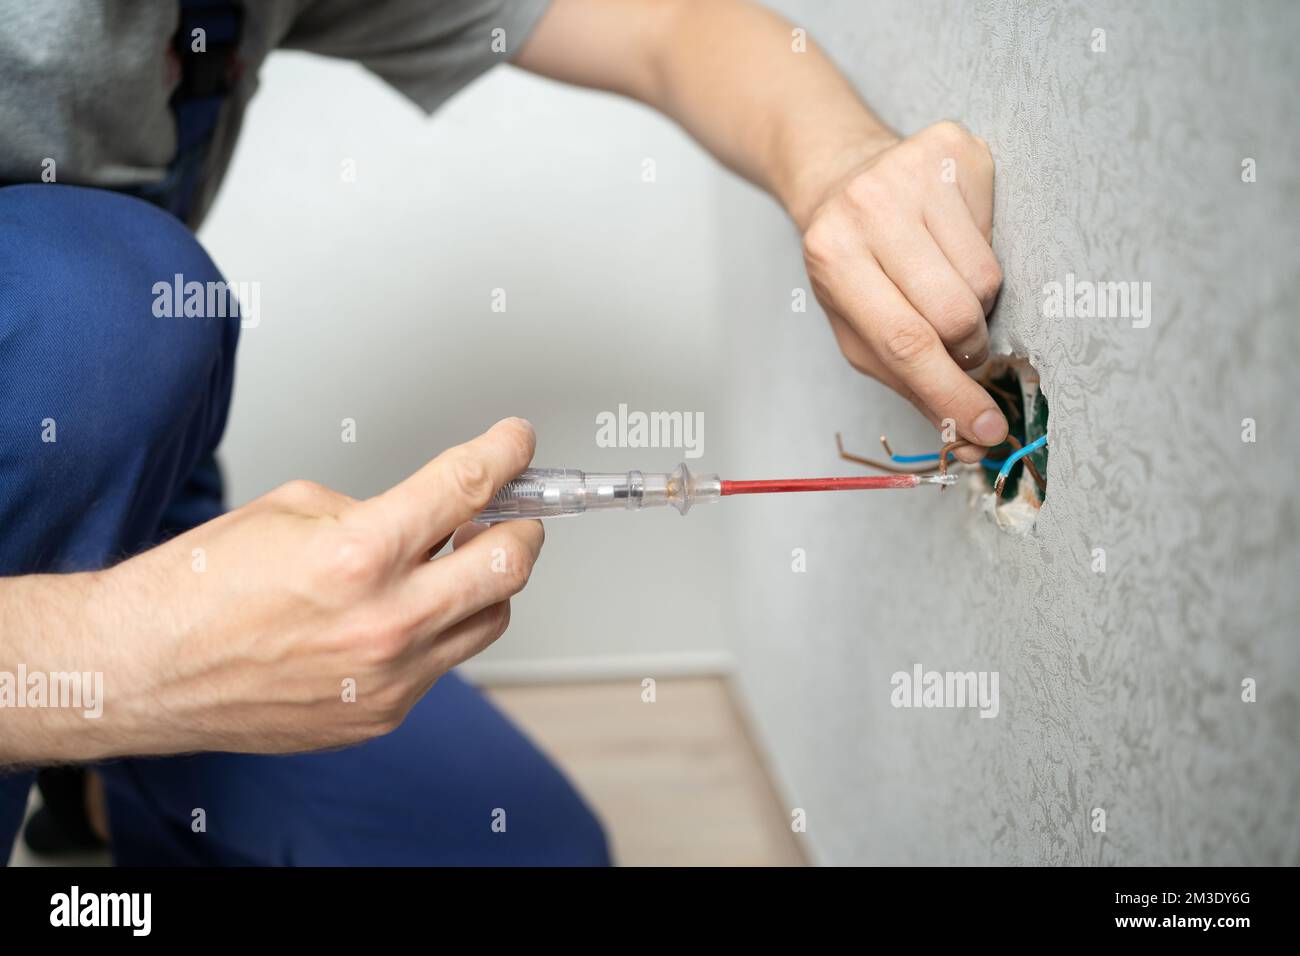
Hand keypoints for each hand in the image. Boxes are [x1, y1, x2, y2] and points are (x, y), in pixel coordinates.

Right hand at [88, 418, 542, 757]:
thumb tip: (430, 519)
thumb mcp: (291, 510)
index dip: (505, 454)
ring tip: (453, 561)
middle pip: (510, 564)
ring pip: (489, 618)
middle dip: (521, 526)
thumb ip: (375, 510)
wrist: (141, 669)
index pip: (467, 488)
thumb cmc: (198, 588)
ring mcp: (388, 678)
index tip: (516, 442)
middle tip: (511, 511)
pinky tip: (402, 613)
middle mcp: (385, 623)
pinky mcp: (380, 716)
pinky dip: (438, 629)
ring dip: (485, 583)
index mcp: (359, 555)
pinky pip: (443, 662)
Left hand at [799, 121, 1007, 460]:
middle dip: (965, 345)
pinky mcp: (953, 147)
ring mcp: (910, 171)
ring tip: (941, 279)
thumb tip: (971, 440)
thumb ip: (908, 382)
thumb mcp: (855, 326)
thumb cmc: (851, 263)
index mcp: (832, 258)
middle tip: (954, 341)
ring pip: (985, 276)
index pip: (906, 343)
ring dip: (974, 300)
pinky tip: (948, 236)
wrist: (840, 175)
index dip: (952, 393)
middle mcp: (868, 206)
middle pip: (954, 312)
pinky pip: (997, 228)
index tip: (987, 431)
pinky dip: (980, 249)